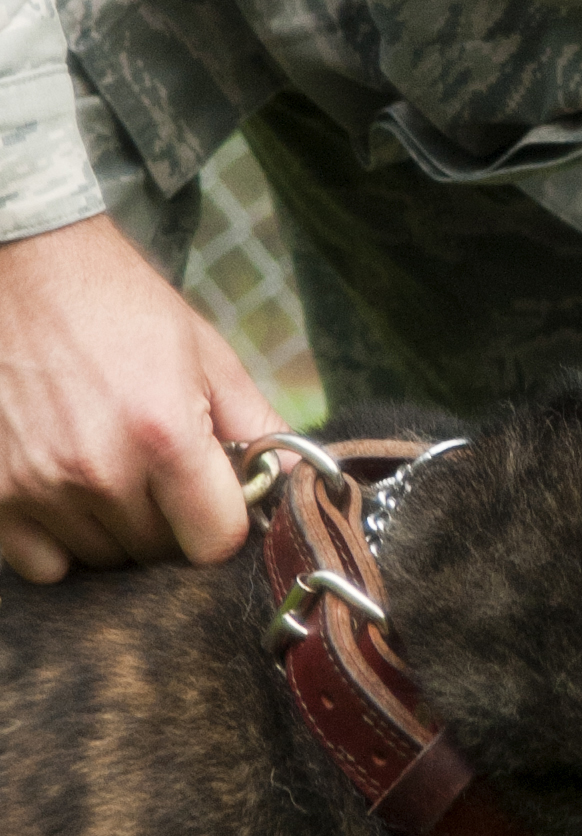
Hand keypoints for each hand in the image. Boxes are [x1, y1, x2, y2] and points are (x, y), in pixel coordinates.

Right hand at [0, 213, 274, 580]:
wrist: (31, 271)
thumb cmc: (124, 309)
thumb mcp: (208, 356)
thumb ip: (256, 427)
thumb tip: (296, 481)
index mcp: (164, 435)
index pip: (215, 541)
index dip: (225, 523)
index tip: (219, 499)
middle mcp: (99, 470)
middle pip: (160, 553)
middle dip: (174, 521)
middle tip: (163, 470)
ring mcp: (40, 487)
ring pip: (106, 559)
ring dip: (119, 529)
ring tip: (115, 467)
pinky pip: (44, 565)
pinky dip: (62, 542)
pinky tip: (72, 493)